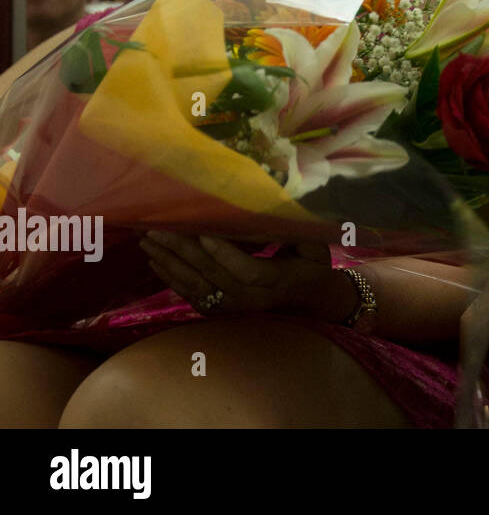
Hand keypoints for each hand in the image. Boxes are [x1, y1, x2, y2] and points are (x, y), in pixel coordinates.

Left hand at [139, 232, 348, 318]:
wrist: (308, 299)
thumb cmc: (312, 264)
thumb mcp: (313, 245)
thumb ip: (291, 229)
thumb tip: (266, 205)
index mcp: (281, 279)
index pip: (249, 271)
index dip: (225, 253)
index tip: (204, 231)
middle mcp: (253, 298)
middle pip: (214, 275)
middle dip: (183, 250)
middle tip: (158, 227)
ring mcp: (234, 306)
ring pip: (197, 285)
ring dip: (170, 262)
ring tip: (148, 240)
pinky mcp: (220, 309)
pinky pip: (190, 294)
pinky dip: (170, 277)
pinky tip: (155, 260)